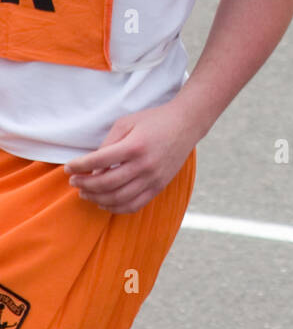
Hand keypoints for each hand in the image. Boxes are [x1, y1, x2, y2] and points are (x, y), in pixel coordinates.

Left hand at [64, 101, 194, 213]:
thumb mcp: (127, 122)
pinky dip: (116, 208)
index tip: (69, 168)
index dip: (79, 166)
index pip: (99, 161)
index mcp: (134, 146)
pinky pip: (134, 205)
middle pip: (106, 183)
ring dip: (97, 198)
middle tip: (74, 182)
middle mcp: (144, 165)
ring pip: (118, 198)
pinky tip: (104, 202)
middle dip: (85, 184)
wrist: (186, 124)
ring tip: (86, 193)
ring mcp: (153, 178)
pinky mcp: (159, 186)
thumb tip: (93, 167)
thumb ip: (108, 144)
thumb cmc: (154, 120)